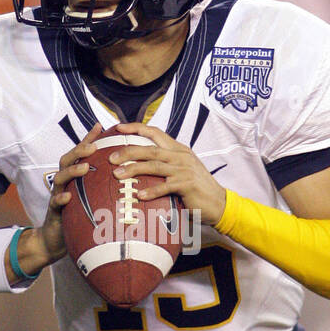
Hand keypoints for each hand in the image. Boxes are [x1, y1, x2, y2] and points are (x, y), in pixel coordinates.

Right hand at [11, 123, 101, 276]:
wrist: (56, 240)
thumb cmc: (78, 216)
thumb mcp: (92, 197)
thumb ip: (102, 183)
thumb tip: (125, 173)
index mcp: (74, 177)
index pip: (80, 153)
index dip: (88, 138)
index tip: (101, 126)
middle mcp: (65, 183)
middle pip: (67, 160)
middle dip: (79, 150)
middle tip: (93, 146)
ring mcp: (58, 195)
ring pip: (61, 178)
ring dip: (72, 171)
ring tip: (84, 167)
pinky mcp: (54, 212)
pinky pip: (55, 203)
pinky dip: (61, 199)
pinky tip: (68, 197)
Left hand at [107, 121, 227, 226]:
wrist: (219, 202)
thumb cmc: (196, 187)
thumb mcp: (181, 168)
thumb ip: (165, 162)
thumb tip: (140, 163)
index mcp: (178, 149)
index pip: (155, 132)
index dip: (136, 128)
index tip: (118, 128)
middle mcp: (180, 156)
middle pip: (150, 149)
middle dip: (128, 151)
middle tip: (110, 158)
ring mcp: (184, 169)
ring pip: (154, 165)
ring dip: (134, 169)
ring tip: (117, 175)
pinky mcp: (187, 184)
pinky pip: (166, 186)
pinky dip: (152, 191)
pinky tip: (139, 195)